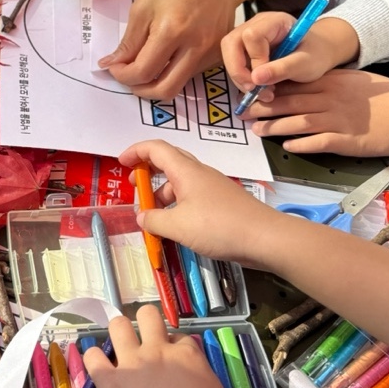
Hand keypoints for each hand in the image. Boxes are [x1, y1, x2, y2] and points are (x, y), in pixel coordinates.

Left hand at [84, 306, 236, 387]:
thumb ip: (207, 383)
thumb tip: (199, 381)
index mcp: (188, 356)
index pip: (179, 336)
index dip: (175, 346)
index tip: (172, 359)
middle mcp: (158, 351)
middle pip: (148, 315)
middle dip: (146, 322)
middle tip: (145, 340)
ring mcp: (131, 363)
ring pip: (117, 325)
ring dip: (119, 332)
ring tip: (120, 347)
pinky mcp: (108, 380)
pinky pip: (92, 356)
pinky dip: (94, 359)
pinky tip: (99, 367)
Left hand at [99, 0, 238, 98]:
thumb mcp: (143, 6)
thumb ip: (128, 42)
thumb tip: (111, 64)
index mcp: (172, 31)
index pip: (143, 72)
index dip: (122, 75)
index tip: (113, 67)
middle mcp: (195, 48)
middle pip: (164, 91)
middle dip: (139, 89)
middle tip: (127, 77)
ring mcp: (210, 54)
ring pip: (178, 85)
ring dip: (155, 82)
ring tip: (144, 65)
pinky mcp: (218, 56)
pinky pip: (190, 75)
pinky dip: (172, 72)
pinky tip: (165, 56)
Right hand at [117, 139, 279, 268]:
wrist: (267, 239)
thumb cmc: (219, 227)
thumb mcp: (178, 226)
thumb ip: (153, 220)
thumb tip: (142, 217)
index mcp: (186, 171)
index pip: (156, 148)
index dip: (135, 151)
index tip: (121, 164)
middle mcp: (199, 174)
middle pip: (168, 161)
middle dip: (147, 171)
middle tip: (135, 188)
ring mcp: (212, 188)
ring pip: (180, 182)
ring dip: (162, 194)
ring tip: (153, 217)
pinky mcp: (221, 203)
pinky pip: (192, 197)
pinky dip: (177, 206)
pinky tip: (175, 226)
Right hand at [221, 13, 359, 99]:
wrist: (318, 53)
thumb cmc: (316, 55)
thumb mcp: (306, 64)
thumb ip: (283, 69)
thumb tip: (255, 78)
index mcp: (275, 21)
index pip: (252, 36)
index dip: (254, 59)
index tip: (267, 79)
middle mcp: (256, 24)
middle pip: (231, 43)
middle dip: (238, 70)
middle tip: (253, 90)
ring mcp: (247, 35)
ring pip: (228, 54)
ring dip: (239, 77)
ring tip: (260, 93)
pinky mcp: (244, 48)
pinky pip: (233, 62)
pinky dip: (242, 78)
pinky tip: (258, 88)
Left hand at [243, 69, 388, 156]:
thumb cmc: (382, 97)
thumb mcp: (353, 80)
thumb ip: (327, 81)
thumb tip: (302, 84)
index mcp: (331, 82)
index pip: (293, 84)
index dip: (269, 90)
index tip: (251, 94)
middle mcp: (331, 98)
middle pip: (289, 102)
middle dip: (263, 108)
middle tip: (243, 113)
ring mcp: (338, 119)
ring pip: (298, 122)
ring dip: (275, 126)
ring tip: (258, 130)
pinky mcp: (346, 139)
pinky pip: (318, 142)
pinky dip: (301, 144)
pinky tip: (288, 146)